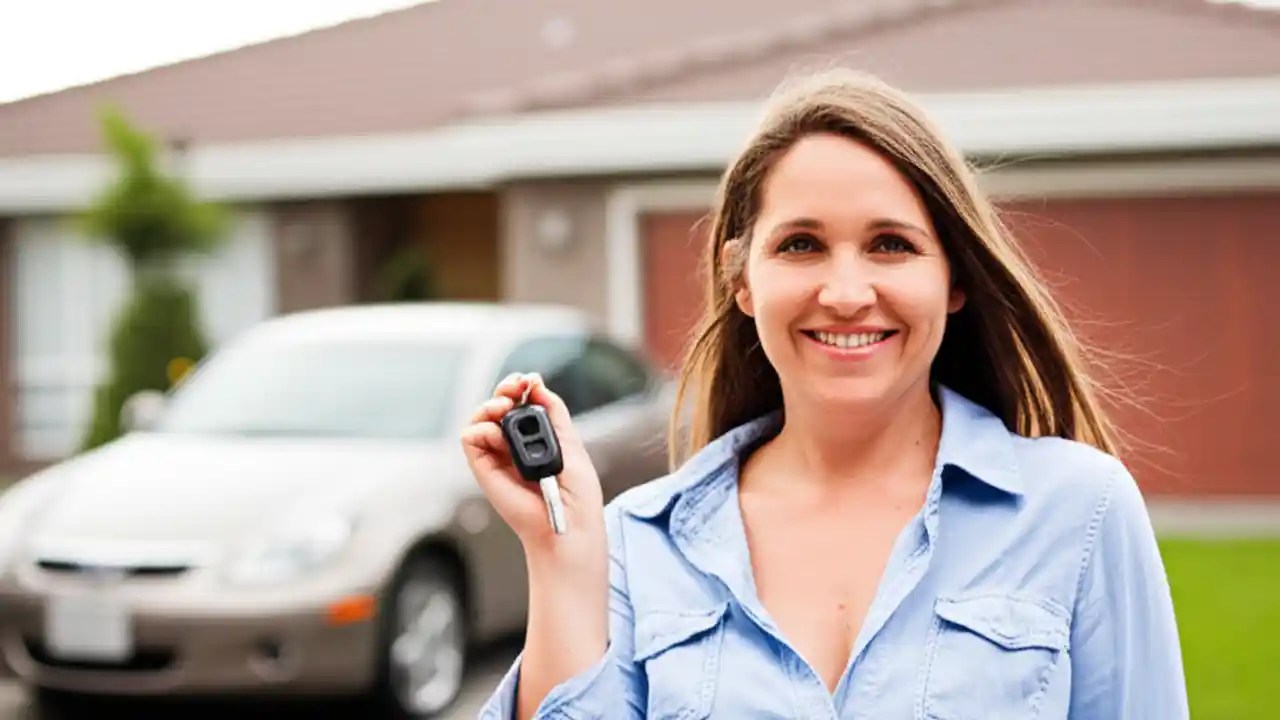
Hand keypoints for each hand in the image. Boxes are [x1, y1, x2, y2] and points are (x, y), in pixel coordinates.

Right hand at [461, 372, 605, 554]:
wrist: (569, 525)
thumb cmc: (577, 494)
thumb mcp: (571, 444)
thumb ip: (554, 414)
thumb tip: (536, 385)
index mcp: (536, 439)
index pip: (520, 405)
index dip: (520, 388)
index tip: (528, 381)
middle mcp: (514, 446)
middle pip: (498, 407)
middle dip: (503, 390)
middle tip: (514, 388)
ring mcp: (498, 457)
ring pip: (480, 419)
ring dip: (488, 405)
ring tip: (503, 407)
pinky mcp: (484, 470)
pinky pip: (470, 440)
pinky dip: (479, 428)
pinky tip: (495, 432)